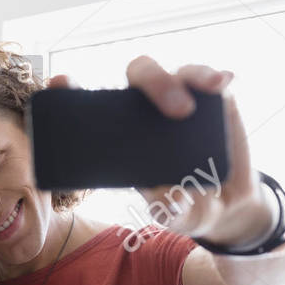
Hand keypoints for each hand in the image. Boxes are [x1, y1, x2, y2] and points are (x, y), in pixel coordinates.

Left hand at [48, 59, 271, 247]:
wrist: (224, 206)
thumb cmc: (181, 205)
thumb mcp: (171, 213)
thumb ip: (166, 209)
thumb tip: (170, 200)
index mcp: (120, 132)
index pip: (90, 102)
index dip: (71, 89)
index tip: (61, 81)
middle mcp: (147, 109)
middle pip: (139, 75)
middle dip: (153, 82)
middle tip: (175, 111)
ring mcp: (180, 100)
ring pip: (176, 72)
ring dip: (187, 79)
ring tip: (200, 101)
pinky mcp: (212, 99)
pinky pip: (211, 80)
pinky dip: (215, 78)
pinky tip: (224, 83)